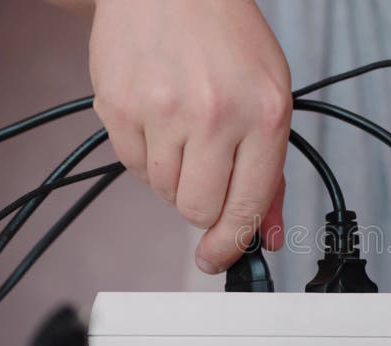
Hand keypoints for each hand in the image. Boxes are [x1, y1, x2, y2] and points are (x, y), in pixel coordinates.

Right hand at [89, 0, 291, 273]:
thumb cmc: (229, 41)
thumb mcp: (271, 101)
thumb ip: (270, 174)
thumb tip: (265, 234)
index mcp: (264, 116)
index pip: (246, 207)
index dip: (231, 245)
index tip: (218, 259)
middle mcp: (215, 115)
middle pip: (198, 209)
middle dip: (202, 205)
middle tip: (205, 175)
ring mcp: (163, 111)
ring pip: (163, 192)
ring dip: (175, 177)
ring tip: (185, 131)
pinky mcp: (119, 107)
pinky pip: (132, 167)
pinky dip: (148, 156)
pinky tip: (160, 120)